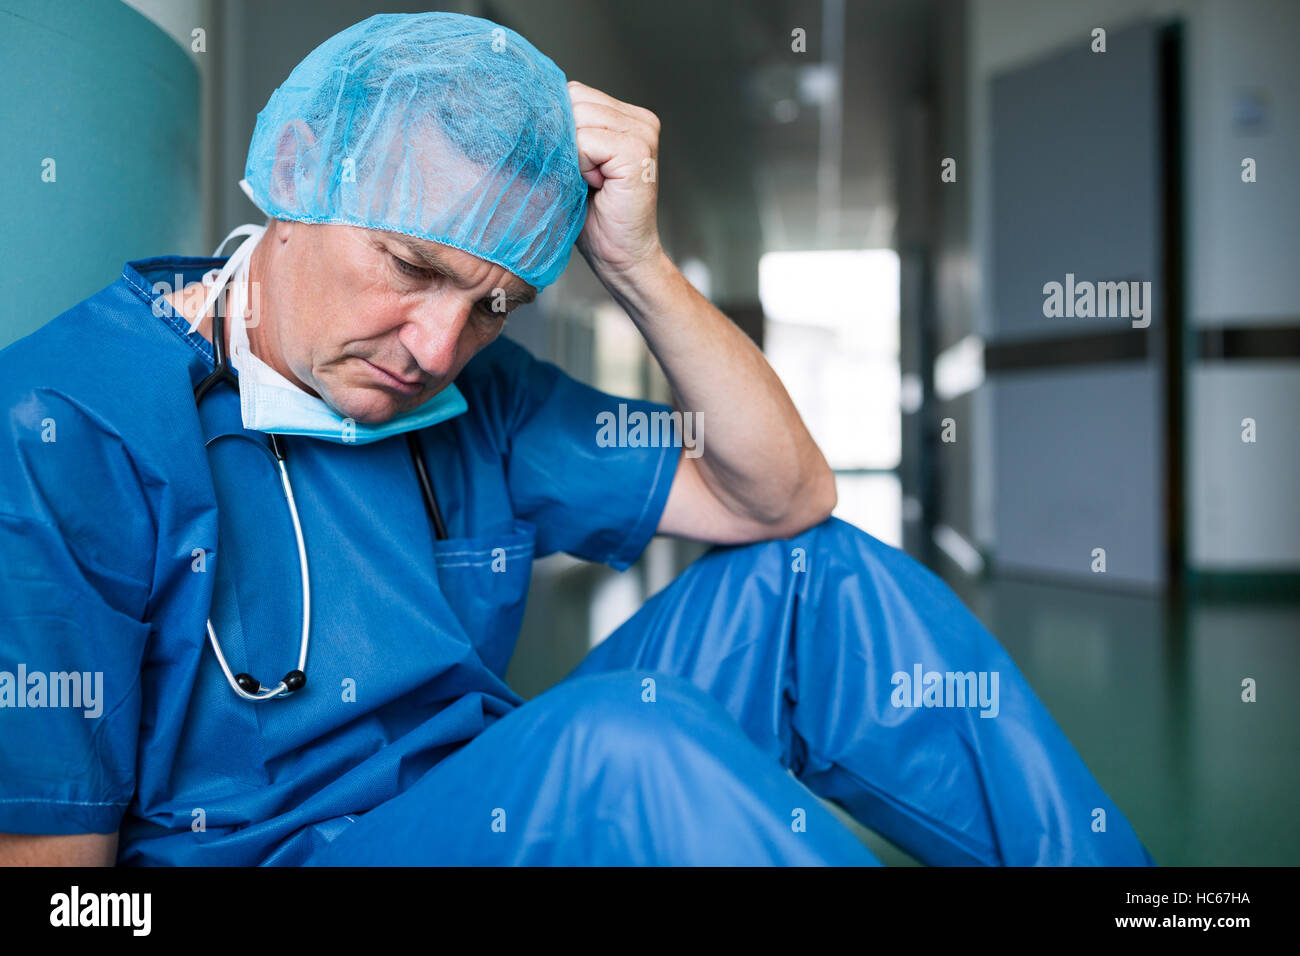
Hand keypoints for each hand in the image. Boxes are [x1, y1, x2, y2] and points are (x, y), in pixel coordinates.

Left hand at [568, 80, 663, 282]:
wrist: (621, 257)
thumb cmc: (595, 219)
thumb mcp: (573, 165)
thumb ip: (564, 132)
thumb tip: (526, 108)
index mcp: (628, 117)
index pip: (575, 93)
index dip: (560, 127)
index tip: (569, 164)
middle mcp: (640, 119)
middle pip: (575, 100)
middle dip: (566, 140)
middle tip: (582, 178)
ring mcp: (642, 133)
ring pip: (579, 118)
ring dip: (573, 155)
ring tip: (591, 182)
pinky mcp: (637, 151)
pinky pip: (586, 140)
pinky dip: (580, 165)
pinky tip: (597, 186)